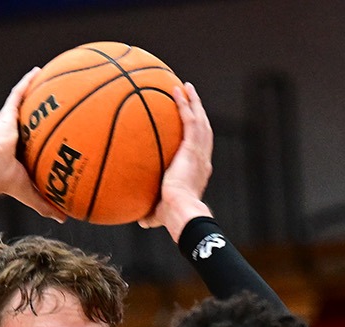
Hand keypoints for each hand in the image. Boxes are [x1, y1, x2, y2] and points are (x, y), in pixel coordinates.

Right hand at [0, 68, 65, 221]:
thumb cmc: (7, 182)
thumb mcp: (32, 193)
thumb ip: (47, 203)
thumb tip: (65, 218)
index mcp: (21, 153)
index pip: (36, 142)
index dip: (46, 135)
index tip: (59, 130)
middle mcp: (16, 136)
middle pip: (32, 119)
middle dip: (43, 110)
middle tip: (59, 100)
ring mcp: (10, 123)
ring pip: (25, 103)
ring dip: (36, 90)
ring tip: (50, 77)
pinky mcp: (7, 114)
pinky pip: (18, 94)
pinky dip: (27, 82)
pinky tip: (38, 71)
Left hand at [140, 82, 213, 236]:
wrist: (181, 210)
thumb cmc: (171, 216)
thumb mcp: (160, 213)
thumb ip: (152, 213)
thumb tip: (141, 221)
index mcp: (199, 171)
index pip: (200, 149)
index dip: (197, 136)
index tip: (191, 126)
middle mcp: (203, 159)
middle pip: (204, 129)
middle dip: (198, 112)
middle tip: (191, 98)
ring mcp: (199, 151)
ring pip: (200, 120)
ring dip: (194, 102)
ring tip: (186, 87)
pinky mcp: (192, 147)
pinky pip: (189, 119)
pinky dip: (185, 103)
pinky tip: (176, 90)